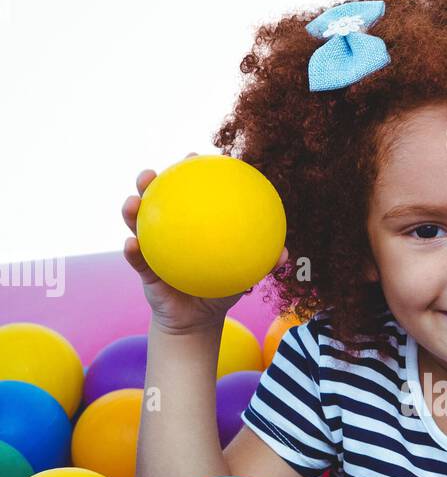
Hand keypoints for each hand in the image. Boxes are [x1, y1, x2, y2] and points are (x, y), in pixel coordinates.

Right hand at [121, 153, 288, 333]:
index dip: (188, 172)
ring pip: (137, 223)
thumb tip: (285, 254)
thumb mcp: (241, 276)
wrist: (196, 320)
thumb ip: (261, 263)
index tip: (193, 156)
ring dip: (131, 209)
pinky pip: (136, 259)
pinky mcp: (143, 270)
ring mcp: (152, 248)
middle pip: (154, 199)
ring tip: (133, 202)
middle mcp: (167, 231)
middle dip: (148, 181)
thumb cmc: (219, 291)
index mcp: (189, 225)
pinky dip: (132, 252)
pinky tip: (131, 245)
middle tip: (151, 173)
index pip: (187, 193)